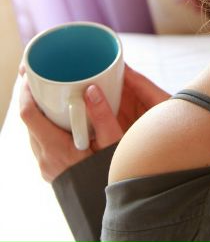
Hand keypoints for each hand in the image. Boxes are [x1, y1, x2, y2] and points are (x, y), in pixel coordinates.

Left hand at [19, 64, 168, 181]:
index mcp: (56, 149)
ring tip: (55, 97)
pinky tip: (63, 119)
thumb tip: (92, 89)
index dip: (26, 93)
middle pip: (30, 121)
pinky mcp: (50, 168)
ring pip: (34, 132)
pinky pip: (41, 142)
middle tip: (46, 82)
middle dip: (35, 100)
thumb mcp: (113, 142)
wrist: (103, 202)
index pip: (28, 115)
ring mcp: (46, 165)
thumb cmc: (110, 173)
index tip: (31, 78)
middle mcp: (45, 158)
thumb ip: (102, 115)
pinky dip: (47, 127)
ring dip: (41, 114)